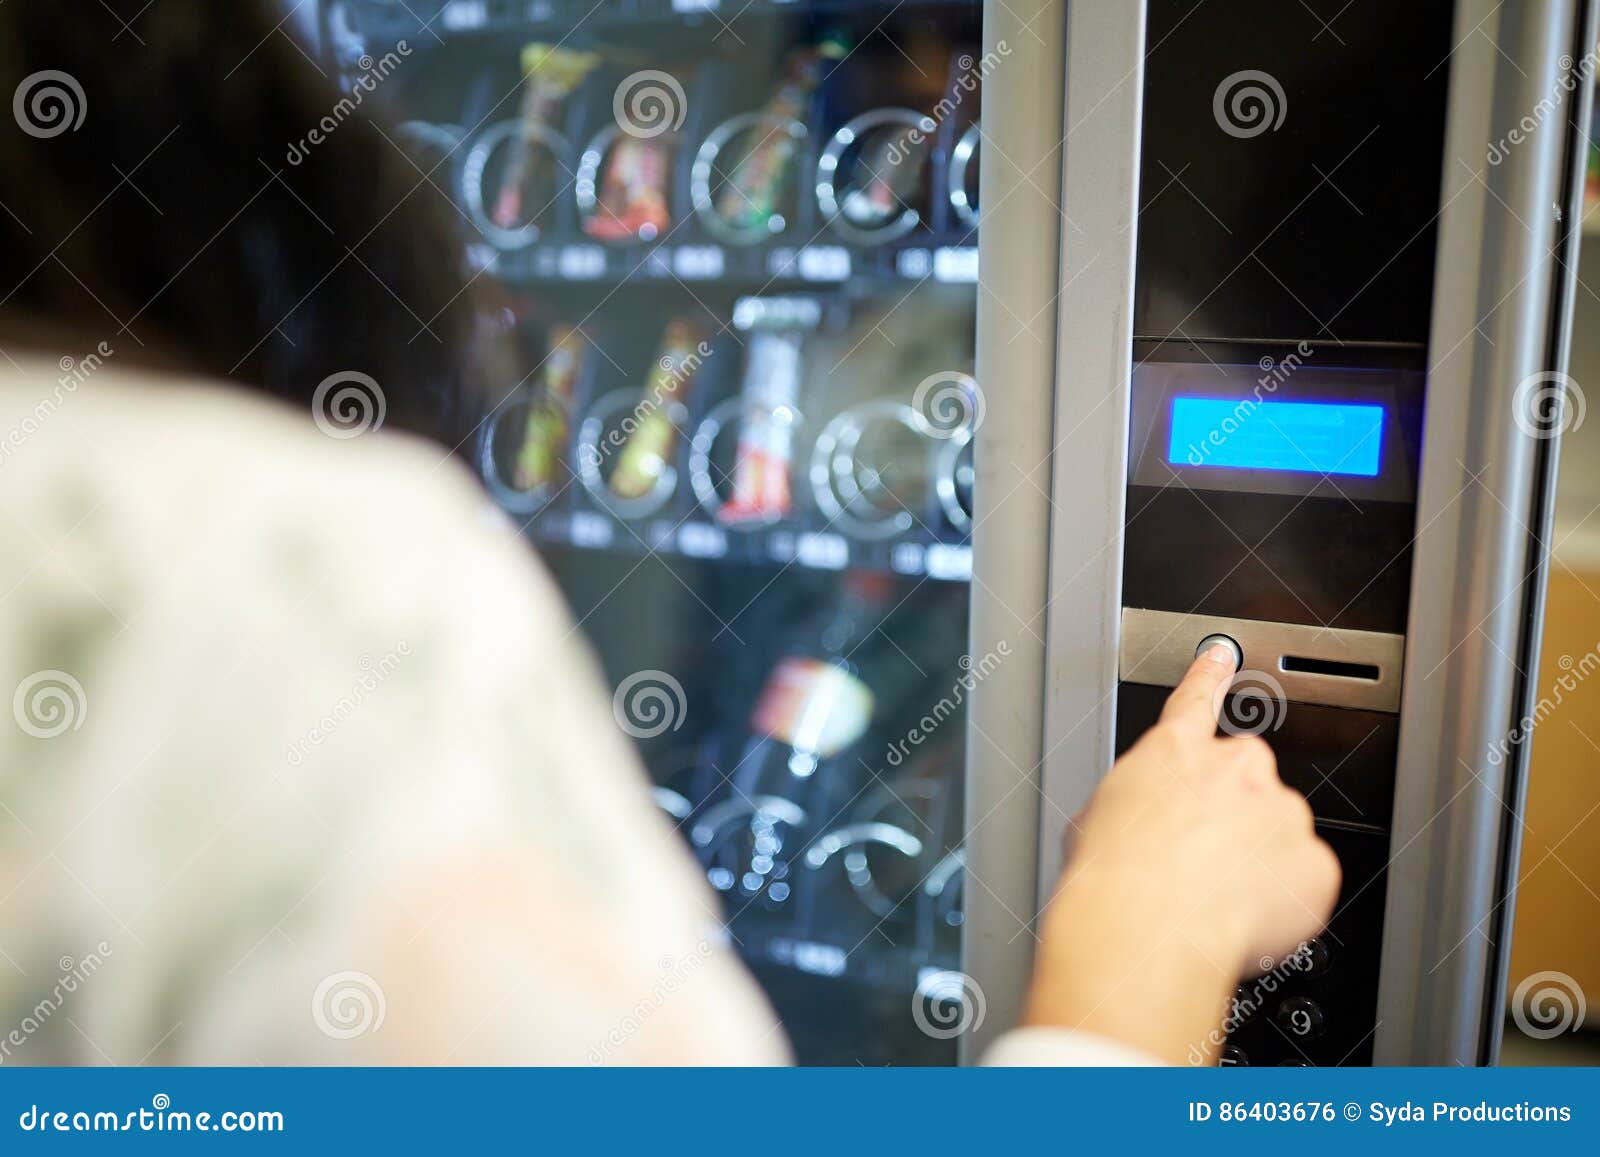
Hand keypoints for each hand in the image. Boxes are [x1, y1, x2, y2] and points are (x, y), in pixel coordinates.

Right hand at [1022, 643, 1340, 1063]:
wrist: (1145, 924)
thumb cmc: (1112, 876)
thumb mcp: (1094, 820)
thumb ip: (1132, 802)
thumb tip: (1136, 823)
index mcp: (1174, 752)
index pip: (1195, 699)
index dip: (1210, 676)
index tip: (1223, 655)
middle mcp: (1236, 768)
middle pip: (1245, 784)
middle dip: (1231, 818)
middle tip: (1200, 861)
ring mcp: (1281, 811)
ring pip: (1278, 837)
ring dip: (1256, 863)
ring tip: (1213, 900)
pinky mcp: (1313, 861)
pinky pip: (1304, 882)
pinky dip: (1282, 903)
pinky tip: (1242, 918)